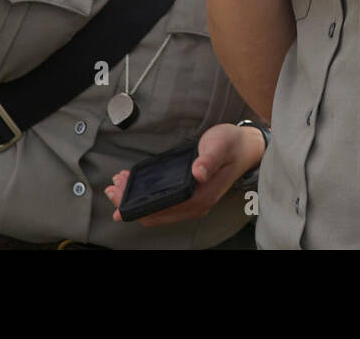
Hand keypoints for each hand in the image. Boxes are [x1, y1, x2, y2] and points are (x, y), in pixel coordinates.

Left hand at [104, 123, 264, 226]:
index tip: (117, 195)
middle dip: (130, 204)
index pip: (161, 210)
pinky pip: (164, 203)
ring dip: (136, 201)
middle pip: (156, 214)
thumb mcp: (220, 146)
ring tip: (119, 186)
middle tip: (112, 189)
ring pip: (158, 210)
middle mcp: (195, 205)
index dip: (136, 207)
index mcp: (200, 197)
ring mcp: (193, 203)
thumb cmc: (232, 144)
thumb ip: (208, 160)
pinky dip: (146, 198)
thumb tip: (197, 173)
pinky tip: (136, 185)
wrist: (247, 147)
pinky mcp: (190, 196)